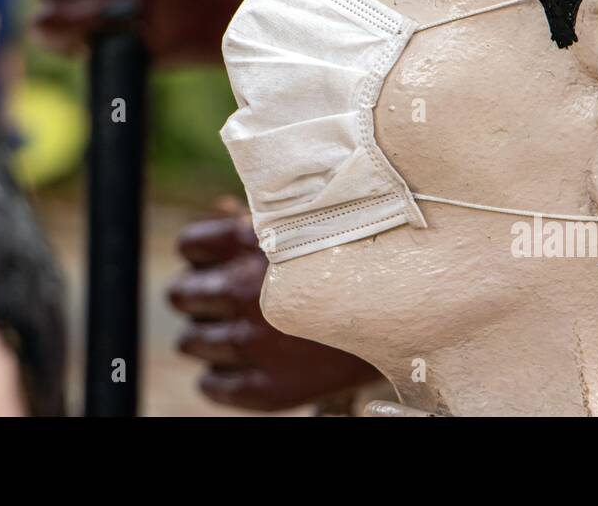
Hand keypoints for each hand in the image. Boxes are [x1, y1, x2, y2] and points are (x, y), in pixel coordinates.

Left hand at [167, 206, 380, 410]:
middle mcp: (243, 291)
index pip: (190, 245)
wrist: (414, 311)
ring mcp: (252, 342)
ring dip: (206, 334)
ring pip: (192, 342)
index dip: (199, 253)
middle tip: (214, 298)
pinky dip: (218, 375)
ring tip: (233, 330)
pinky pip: (212, 386)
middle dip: (196, 294)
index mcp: (251, 241)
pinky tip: (240, 362)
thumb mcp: (311, 217)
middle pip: (184, 295)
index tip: (211, 260)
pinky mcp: (266, 387)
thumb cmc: (363, 254)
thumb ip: (259, 216)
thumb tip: (218, 211)